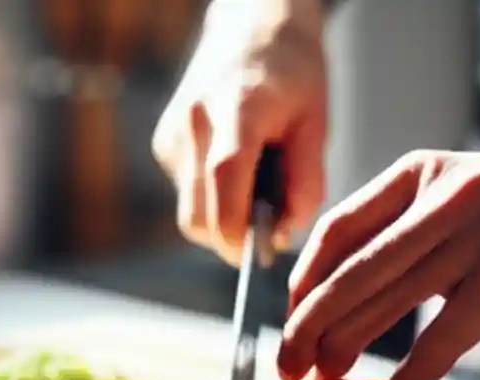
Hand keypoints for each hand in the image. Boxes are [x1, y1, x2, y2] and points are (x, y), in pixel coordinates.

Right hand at [151, 0, 328, 264]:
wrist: (250, 26)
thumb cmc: (291, 71)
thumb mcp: (316, 122)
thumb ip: (305, 182)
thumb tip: (285, 234)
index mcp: (237, 111)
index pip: (224, 187)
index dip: (238, 234)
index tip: (260, 253)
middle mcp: (194, 123)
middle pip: (198, 217)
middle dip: (231, 237)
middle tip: (268, 226)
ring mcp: (173, 135)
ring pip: (190, 212)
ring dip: (221, 217)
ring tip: (255, 184)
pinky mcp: (163, 144)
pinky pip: (186, 194)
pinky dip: (211, 197)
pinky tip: (234, 168)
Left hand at [279, 145, 479, 379]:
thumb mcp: (463, 192)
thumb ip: (409, 229)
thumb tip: (342, 296)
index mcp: (418, 173)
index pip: (337, 230)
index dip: (303, 282)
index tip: (288, 319)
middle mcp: (440, 198)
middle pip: (350, 270)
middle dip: (307, 324)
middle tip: (287, 364)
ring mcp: (475, 236)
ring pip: (385, 301)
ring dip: (345, 347)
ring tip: (325, 377)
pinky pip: (441, 338)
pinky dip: (409, 374)